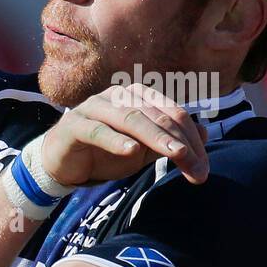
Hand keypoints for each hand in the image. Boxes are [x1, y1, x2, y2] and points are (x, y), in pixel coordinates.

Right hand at [39, 83, 209, 186]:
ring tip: (175, 153)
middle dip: (180, 143)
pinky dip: (115, 140)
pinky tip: (131, 151)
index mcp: (137, 96)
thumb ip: (167, 141)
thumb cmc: (103, 152)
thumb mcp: (142, 150)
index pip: (174, 114)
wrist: (61, 162)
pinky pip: (98, 131)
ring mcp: (94, 107)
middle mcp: (118, 95)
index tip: (202, 170)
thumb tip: (204, 134)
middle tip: (197, 170)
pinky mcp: (74, 124)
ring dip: (156, 137)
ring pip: (131, 119)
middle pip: (157, 116)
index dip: (193, 140)